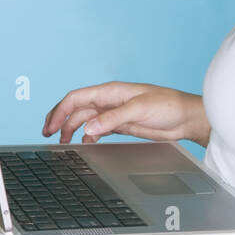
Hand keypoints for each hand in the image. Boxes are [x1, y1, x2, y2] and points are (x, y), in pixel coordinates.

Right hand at [41, 82, 208, 145]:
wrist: (186, 119)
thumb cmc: (168, 106)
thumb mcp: (139, 110)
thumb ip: (113, 118)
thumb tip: (89, 127)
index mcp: (111, 92)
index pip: (77, 98)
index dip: (60, 111)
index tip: (51, 126)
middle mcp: (110, 101)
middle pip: (77, 109)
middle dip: (60, 120)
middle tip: (48, 134)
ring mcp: (115, 114)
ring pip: (85, 120)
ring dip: (72, 129)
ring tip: (63, 142)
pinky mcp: (122, 125)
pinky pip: (98, 129)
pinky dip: (89, 135)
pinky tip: (86, 142)